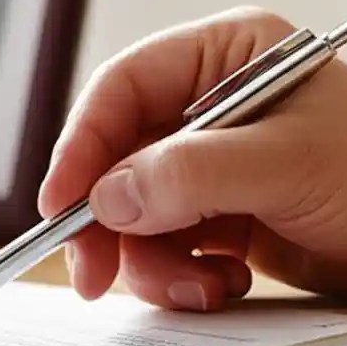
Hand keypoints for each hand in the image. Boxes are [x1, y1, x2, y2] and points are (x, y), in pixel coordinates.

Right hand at [41, 7, 346, 309]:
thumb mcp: (287, 167)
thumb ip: (188, 177)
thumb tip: (104, 198)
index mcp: (226, 58)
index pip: (121, 89)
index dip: (81, 146)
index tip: (59, 206)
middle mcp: (210, 107)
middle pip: (114, 159)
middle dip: (106, 223)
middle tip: (93, 276)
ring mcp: (213, 164)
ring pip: (133, 214)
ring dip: (152, 262)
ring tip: (199, 287)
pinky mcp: (220, 215)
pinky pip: (163, 245)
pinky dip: (180, 275)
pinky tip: (224, 285)